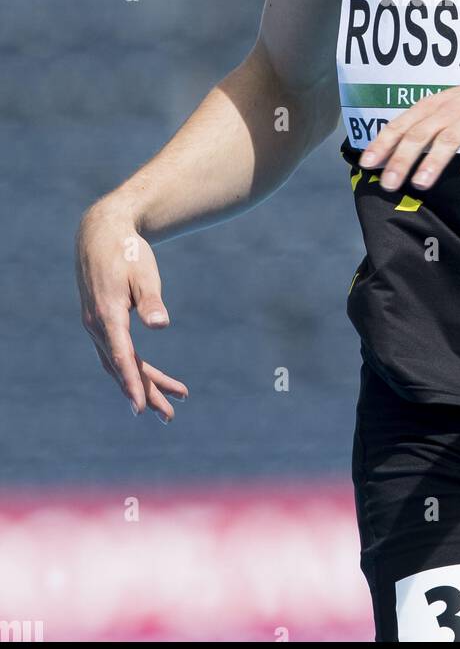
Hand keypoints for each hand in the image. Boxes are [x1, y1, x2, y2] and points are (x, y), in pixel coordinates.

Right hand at [75, 203, 188, 422]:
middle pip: (122, 367)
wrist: (102, 232)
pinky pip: (118, 351)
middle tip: (170, 416)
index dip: (132, 383)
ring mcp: (96, 325)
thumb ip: (151, 300)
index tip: (141, 408)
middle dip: (146, 392)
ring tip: (173, 401)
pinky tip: (152, 377)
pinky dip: (135, 366)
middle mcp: (97, 325)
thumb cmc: (127, 251)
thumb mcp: (142, 272)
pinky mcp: (101, 322)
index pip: (121, 356)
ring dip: (144, 383)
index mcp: (107, 315)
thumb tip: (160, 326)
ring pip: (120, 363)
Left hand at [358, 67, 459, 190]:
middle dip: (402, 159)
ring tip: (421, 182)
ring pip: (449, 139)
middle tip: (388, 183)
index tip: (367, 163)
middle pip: (420, 135)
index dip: (383, 144)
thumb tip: (384, 157)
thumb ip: (417, 131)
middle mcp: (446, 111)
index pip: (400, 126)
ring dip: (433, 161)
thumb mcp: (440, 110)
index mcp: (429, 108)